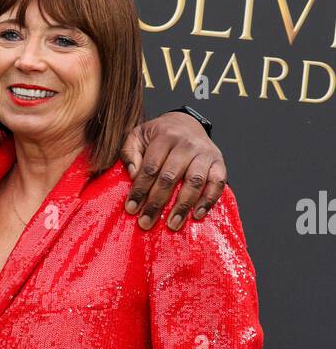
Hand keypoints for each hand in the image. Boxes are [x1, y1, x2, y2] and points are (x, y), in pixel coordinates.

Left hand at [120, 112, 225, 230]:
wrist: (188, 123)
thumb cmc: (159, 135)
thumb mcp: (138, 136)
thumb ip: (130, 153)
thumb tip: (134, 176)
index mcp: (165, 136)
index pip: (150, 167)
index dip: (140, 189)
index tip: (131, 208)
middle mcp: (187, 144)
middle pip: (170, 177)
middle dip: (156, 203)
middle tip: (146, 222)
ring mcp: (205, 153)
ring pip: (194, 182)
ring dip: (183, 206)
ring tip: (172, 224)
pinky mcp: (219, 162)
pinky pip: (217, 183)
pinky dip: (209, 200)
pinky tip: (197, 214)